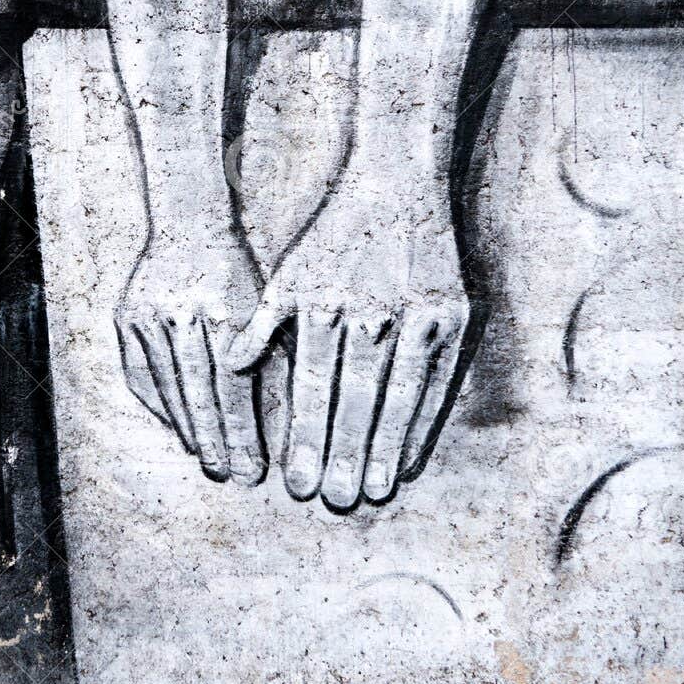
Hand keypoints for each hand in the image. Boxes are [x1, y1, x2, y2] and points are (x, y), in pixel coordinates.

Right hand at [116, 232, 266, 484]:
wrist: (189, 220)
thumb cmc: (240, 266)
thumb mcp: (266, 301)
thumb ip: (272, 354)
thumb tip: (286, 421)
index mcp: (224, 309)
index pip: (235, 386)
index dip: (244, 432)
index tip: (254, 468)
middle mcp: (182, 315)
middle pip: (199, 395)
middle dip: (217, 442)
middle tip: (229, 476)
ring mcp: (147, 317)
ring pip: (168, 388)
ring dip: (188, 430)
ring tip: (206, 459)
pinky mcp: (125, 318)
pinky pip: (138, 374)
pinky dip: (158, 405)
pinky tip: (177, 428)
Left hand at [229, 207, 468, 510]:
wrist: (397, 182)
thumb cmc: (332, 237)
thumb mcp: (286, 273)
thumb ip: (260, 324)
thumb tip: (232, 367)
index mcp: (323, 306)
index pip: (311, 388)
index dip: (305, 438)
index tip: (296, 483)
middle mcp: (370, 314)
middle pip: (355, 400)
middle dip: (344, 455)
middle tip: (336, 501)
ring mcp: (416, 316)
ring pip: (399, 397)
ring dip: (386, 448)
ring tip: (374, 490)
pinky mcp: (452, 317)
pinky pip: (437, 383)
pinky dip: (423, 424)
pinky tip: (409, 458)